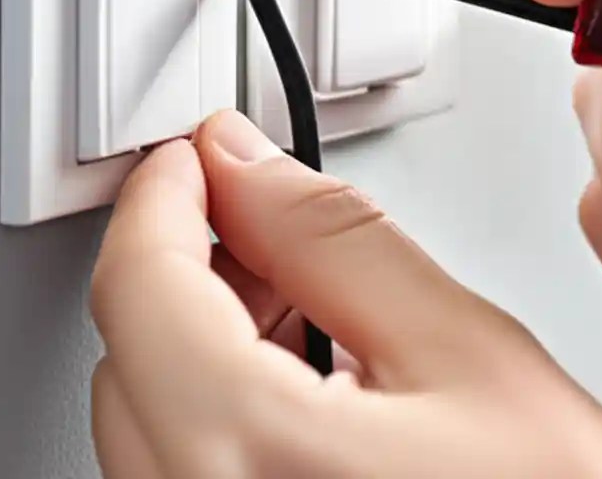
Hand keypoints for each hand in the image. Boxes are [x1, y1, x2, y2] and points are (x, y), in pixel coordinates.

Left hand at [89, 110, 601, 477]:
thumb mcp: (473, 357)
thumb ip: (342, 243)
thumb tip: (250, 170)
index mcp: (250, 462)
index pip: (139, 289)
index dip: (166, 197)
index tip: (196, 156)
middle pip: (128, 355)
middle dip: (190, 265)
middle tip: (266, 218)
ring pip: (143, 420)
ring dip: (200, 337)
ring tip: (300, 303)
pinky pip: (179, 478)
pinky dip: (217, 409)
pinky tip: (300, 385)